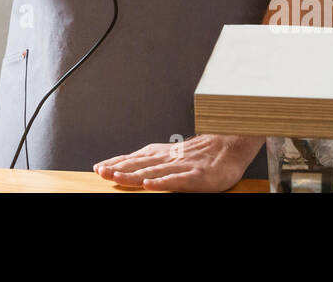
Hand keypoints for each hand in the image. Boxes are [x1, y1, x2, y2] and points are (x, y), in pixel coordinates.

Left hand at [93, 134, 263, 191]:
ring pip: (155, 171)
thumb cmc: (204, 155)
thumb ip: (156, 159)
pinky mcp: (198, 176)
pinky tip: (150, 185)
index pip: (136, 157)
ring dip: (135, 175)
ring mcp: (184, 166)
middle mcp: (171, 158)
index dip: (118, 162)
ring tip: (117, 177)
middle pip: (141, 164)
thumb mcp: (176, 154)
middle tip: (101, 172)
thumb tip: (132, 164)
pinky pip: (179, 180)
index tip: (100, 166)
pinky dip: (163, 182)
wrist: (232, 146)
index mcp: (164, 153)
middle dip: (120, 168)